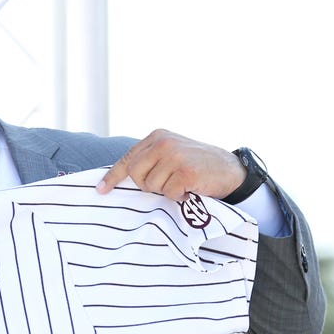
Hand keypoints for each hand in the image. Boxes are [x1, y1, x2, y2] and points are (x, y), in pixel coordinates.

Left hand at [96, 129, 245, 201]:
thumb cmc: (197, 165)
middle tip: (166, 185)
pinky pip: (168, 193)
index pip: (128, 159)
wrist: (231, 170)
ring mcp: (175, 156)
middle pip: (135, 174)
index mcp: (157, 137)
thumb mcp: (171, 154)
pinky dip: (178, 197)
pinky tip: (190, 189)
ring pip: (151, 186)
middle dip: (147, 185)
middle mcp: (164, 143)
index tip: (101, 190)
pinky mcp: (186, 171)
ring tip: (181, 184)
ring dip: (165, 191)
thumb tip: (120, 178)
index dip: (113, 176)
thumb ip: (150, 160)